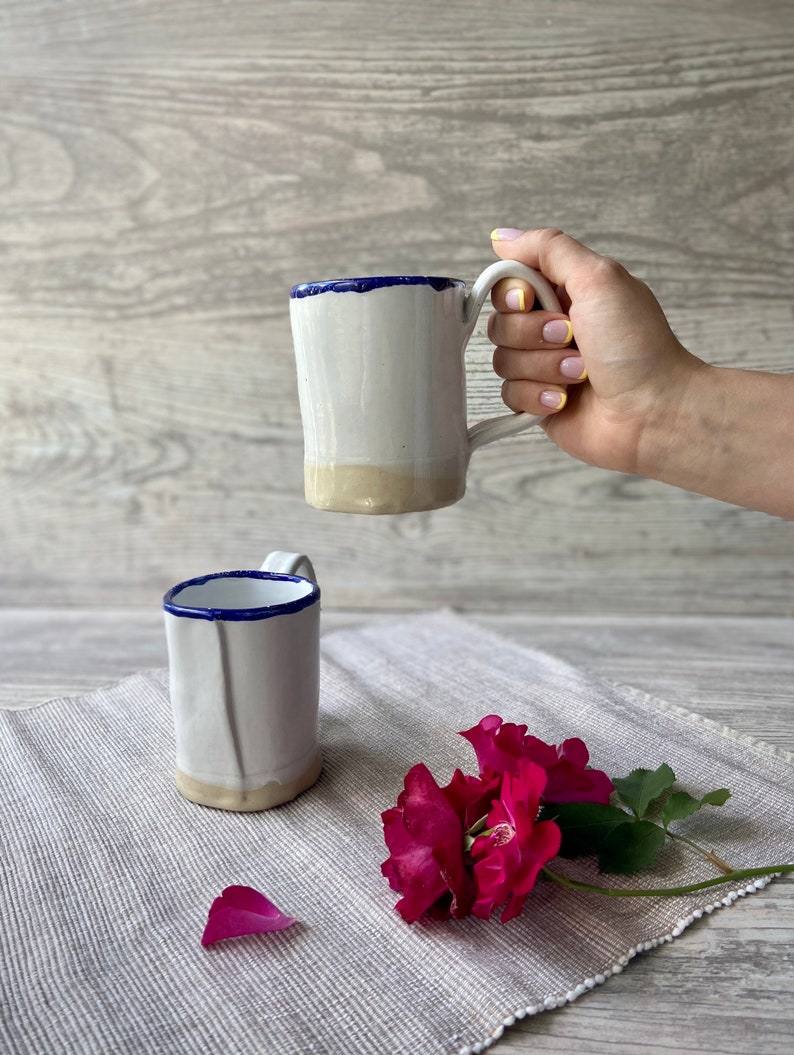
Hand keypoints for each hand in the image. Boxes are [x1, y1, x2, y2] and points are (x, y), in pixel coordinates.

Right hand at [489, 228, 705, 476]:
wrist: (653, 411)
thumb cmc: (637, 346)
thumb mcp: (598, 277)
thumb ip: (549, 249)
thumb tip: (502, 239)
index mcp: (565, 293)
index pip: (508, 284)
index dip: (512, 294)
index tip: (531, 300)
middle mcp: (551, 327)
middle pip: (500, 324)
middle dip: (533, 334)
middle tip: (572, 338)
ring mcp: (544, 366)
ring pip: (503, 361)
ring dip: (543, 367)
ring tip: (581, 374)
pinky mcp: (539, 402)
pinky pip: (510, 395)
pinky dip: (539, 396)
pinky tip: (567, 399)